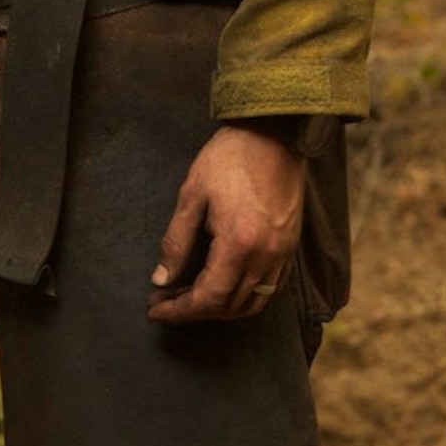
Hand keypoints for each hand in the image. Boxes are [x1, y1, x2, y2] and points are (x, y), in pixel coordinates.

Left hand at [148, 124, 304, 323]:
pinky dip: (245, 296)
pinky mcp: (290, 246)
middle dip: (194, 311)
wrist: (274, 134)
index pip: (207, 298)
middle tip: (165, 301)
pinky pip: (270, 288)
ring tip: (191, 296)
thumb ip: (175, 242)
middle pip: (229, 306)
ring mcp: (282, 253)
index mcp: (238, 244)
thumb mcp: (192, 196)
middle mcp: (265, 256)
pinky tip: (224, 283)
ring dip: (220, 308)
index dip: (179, 311)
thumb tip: (161, 278)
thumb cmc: (229, 159)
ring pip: (253, 303)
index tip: (155, 310)